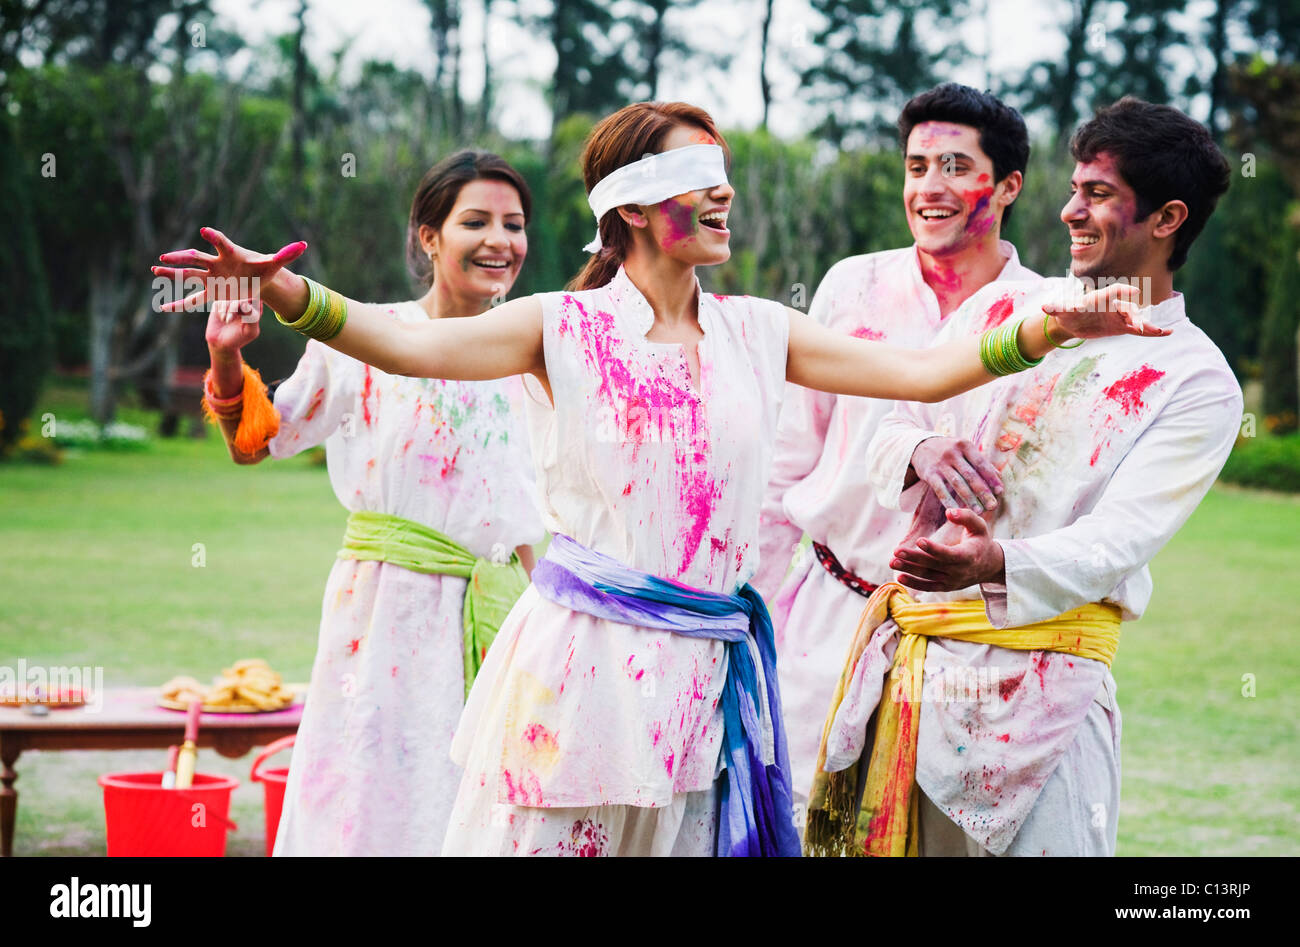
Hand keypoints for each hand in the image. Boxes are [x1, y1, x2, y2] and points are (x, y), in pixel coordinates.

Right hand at [152, 227, 306, 312]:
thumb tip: (304, 244)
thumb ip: (287, 254)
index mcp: (231, 253)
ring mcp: (211, 278)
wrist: (256, 278)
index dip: (214, 237)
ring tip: (155, 270)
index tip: (204, 232)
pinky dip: (179, 304)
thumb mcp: (275, 264)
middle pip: (197, 259)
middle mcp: (217, 264)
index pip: (221, 243)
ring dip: (173, 274)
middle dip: (182, 258)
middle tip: (166, 257)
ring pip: (189, 276)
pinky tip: (163, 307)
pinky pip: (193, 300)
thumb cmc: (263, 268)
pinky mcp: (212, 292)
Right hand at [204, 298, 262, 351]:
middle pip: (243, 298)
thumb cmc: (238, 338)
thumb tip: (245, 304)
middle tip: (232, 318)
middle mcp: (243, 305)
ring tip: (228, 321)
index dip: (251, 304)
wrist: (221, 343)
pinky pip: (222, 302)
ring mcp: (231, 304)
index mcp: (254, 311)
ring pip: (232, 300)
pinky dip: (222, 310)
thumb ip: (252, 318)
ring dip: (230, 310)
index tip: (245, 314)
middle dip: (237, 307)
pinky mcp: (220, 304)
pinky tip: (223, 319)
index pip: (257, 300)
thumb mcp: (250, 331)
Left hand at [890, 507, 1003, 591]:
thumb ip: (966, 517)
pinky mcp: (946, 587)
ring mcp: (952, 581)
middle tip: (896, 551)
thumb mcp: (979, 526)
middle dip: (913, 558)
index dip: (934, 548)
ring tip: (892, 562)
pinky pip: (928, 587)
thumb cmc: (980, 541)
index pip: (948, 554)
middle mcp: (959, 571)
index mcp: (968, 555)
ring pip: (928, 576)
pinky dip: (914, 584)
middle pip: (933, 565)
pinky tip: (899, 577)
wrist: (990, 566)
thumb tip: (949, 512)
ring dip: (909, 570)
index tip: (919, 540)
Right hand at [909, 436, 1001, 513]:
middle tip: (992, 506)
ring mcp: (940, 463)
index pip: (981, 463)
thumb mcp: (964, 449)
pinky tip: (956, 510)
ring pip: (957, 483)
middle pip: (970, 475)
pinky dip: (949, 500)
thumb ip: (980, 461)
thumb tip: (998, 476)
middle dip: (983, 492)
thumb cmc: (949, 450)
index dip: (991, 478)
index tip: (1000, 491)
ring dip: (969, 498)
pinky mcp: (929, 473)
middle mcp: (952, 453)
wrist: (920, 446)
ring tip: (978, 511)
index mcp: (965, 445)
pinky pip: (940, 489)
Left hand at [1043, 282, 1170, 340]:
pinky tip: (1167, 332)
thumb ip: (1056, 307)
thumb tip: (1044, 307)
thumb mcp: (1061, 310)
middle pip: (1127, 308)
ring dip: (1146, 325)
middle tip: (1138, 324)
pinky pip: (1139, 329)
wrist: (1071, 322)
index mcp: (1100, 299)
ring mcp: (1119, 316)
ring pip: (1135, 319)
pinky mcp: (1122, 327)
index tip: (1133, 292)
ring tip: (1157, 330)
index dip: (1123, 291)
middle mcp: (1113, 305)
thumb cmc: (1066, 312)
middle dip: (1134, 315)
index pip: (1113, 292)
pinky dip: (1151, 331)